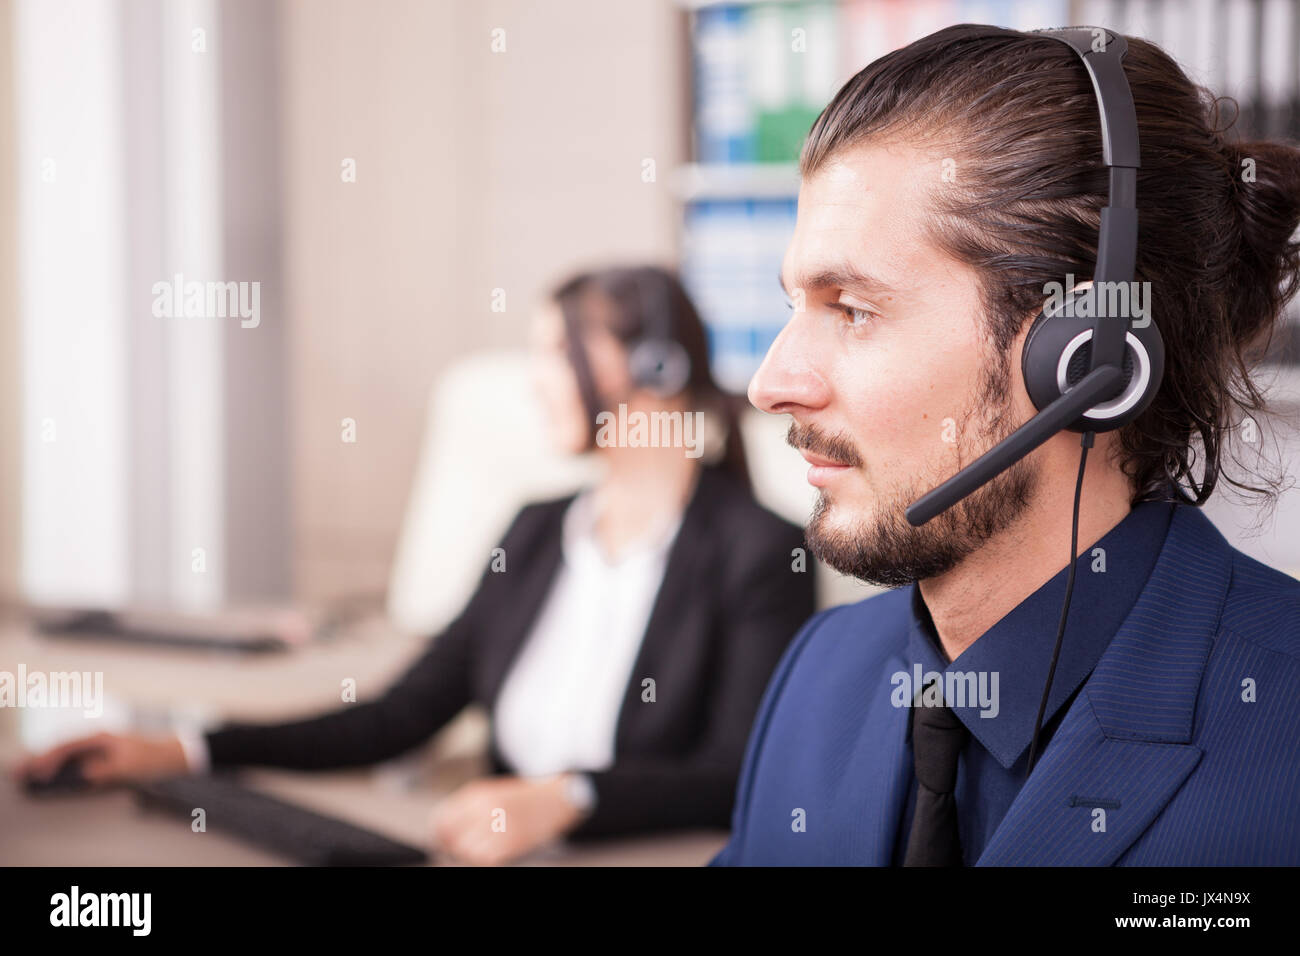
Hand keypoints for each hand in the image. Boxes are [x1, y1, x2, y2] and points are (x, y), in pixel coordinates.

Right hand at [12, 731, 188, 786]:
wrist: (171, 752)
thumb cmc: (151, 757)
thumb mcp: (128, 766)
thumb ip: (105, 769)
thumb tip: (86, 774)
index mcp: (101, 737)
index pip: (67, 746)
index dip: (50, 760)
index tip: (38, 772)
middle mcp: (98, 736)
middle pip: (63, 745)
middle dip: (42, 758)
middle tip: (22, 770)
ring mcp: (100, 742)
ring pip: (68, 750)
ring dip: (50, 759)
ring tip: (31, 771)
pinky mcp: (104, 751)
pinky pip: (77, 754)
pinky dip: (62, 761)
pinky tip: (54, 770)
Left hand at [428, 774, 585, 865]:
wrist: (553, 800)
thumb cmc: (519, 798)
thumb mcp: (489, 792)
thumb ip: (465, 808)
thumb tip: (441, 830)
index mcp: (476, 794)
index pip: (443, 820)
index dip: (440, 834)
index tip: (444, 839)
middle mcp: (485, 809)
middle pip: (453, 839)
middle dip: (455, 846)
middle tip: (464, 845)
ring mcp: (498, 826)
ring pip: (468, 851)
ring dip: (470, 853)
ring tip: (481, 846)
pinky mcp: (511, 842)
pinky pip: (485, 858)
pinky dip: (485, 858)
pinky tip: (493, 849)